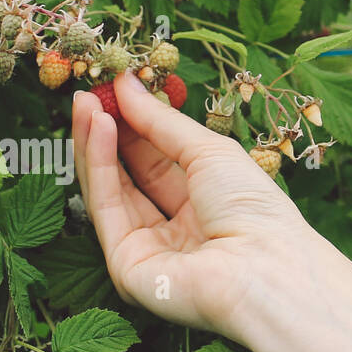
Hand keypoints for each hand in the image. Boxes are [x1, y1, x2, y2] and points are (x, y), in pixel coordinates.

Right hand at [71, 71, 306, 332]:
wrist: (265, 266)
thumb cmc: (254, 208)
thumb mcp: (210, 151)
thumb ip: (161, 120)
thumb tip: (125, 83)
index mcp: (206, 205)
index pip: (159, 161)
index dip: (135, 125)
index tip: (112, 88)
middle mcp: (176, 230)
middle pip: (130, 176)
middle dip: (108, 132)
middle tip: (88, 91)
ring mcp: (149, 251)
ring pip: (112, 191)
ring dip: (95, 144)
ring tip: (85, 102)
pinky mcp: (126, 268)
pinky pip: (108, 210)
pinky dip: (99, 167)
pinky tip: (98, 129)